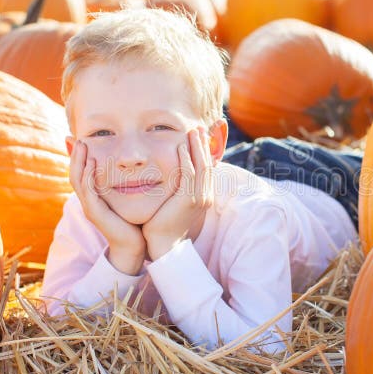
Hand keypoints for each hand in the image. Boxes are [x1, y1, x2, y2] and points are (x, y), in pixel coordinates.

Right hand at [69, 139, 146, 274]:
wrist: (135, 245)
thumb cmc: (133, 221)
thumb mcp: (126, 197)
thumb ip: (124, 183)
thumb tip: (131, 165)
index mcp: (94, 197)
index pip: (81, 173)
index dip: (79, 157)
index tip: (82, 139)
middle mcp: (88, 201)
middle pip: (74, 174)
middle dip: (75, 156)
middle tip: (79, 138)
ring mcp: (90, 207)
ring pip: (77, 181)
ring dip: (79, 162)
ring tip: (82, 146)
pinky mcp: (95, 213)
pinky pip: (88, 192)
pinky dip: (88, 177)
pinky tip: (92, 165)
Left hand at [142, 127, 213, 259]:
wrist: (164, 246)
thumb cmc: (164, 225)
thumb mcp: (174, 203)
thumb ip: (177, 188)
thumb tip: (172, 176)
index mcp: (204, 196)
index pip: (207, 168)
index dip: (205, 151)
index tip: (200, 136)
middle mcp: (206, 195)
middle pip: (208, 164)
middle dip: (204, 144)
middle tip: (200, 127)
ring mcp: (199, 197)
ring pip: (201, 166)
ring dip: (197, 147)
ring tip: (192, 131)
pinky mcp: (189, 199)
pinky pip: (189, 174)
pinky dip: (186, 159)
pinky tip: (180, 146)